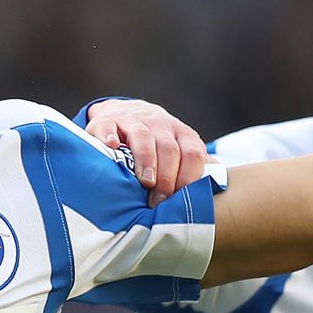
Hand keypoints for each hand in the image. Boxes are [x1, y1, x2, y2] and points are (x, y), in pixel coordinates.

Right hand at [84, 98, 209, 205]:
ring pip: (143, 137)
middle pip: (168, 148)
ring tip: (146, 181)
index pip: (193, 153)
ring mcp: (133, 120)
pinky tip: (111, 147)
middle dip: (167, 176)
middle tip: (160, 200)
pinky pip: (109, 126)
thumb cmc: (156, 143)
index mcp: (181, 133)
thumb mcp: (177, 151)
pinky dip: (109, 137)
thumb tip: (205, 198)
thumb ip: (190, 170)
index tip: (180, 200)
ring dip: (146, 160)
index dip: (189, 177)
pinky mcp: (108, 120)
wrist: (126, 112)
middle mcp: (160, 124)